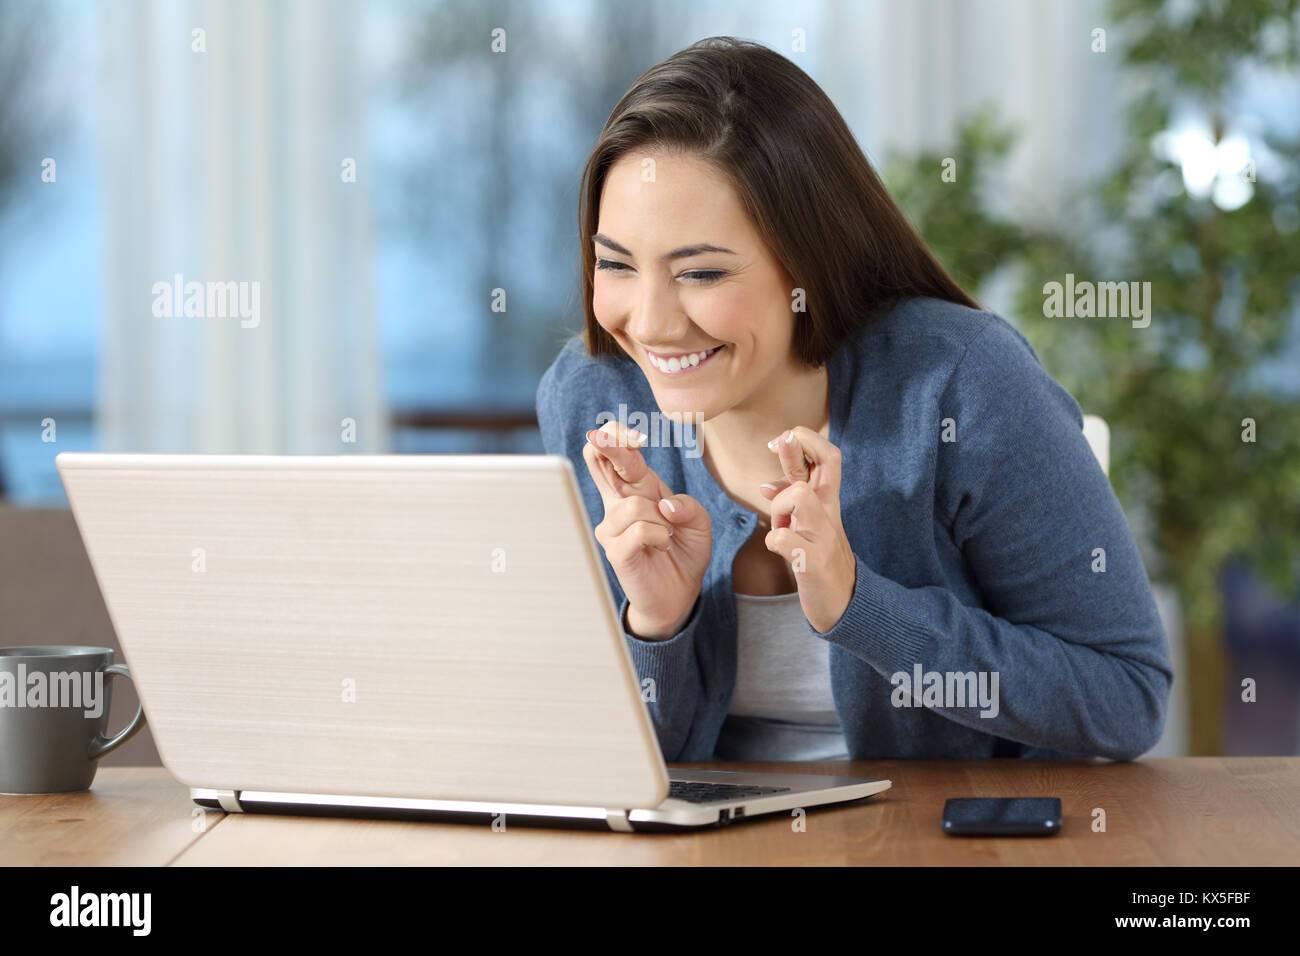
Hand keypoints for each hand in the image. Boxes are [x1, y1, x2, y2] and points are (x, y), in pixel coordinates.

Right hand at [583, 421, 712, 638]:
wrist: (678, 595)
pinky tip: (661, 549)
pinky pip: (640, 531)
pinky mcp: (614, 551)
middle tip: (606, 437)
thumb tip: (666, 505)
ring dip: (662, 521)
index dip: (615, 436)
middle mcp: (618, 504)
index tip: (631, 435)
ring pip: (635, 506)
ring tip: (666, 538)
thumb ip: (689, 507)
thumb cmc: (683, 553)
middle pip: (598, 461)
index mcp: (636, 489)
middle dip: (607, 445)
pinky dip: (660, 537)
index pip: (614, 455)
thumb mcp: (699, 524)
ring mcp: (611, 527)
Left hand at [759, 426, 856, 632]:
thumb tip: (765, 485)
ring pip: (799, 496)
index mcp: (829, 502)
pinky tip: (781, 551)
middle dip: (794, 447)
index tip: (781, 440)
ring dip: (779, 505)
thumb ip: (792, 504)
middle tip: (775, 443)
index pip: (829, 456)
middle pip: (825, 463)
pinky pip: (783, 539)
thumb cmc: (821, 560)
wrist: (845, 605)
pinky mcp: (813, 562)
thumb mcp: (810, 526)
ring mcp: (824, 536)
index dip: (806, 439)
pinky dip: (774, 542)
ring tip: (782, 526)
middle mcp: (830, 513)